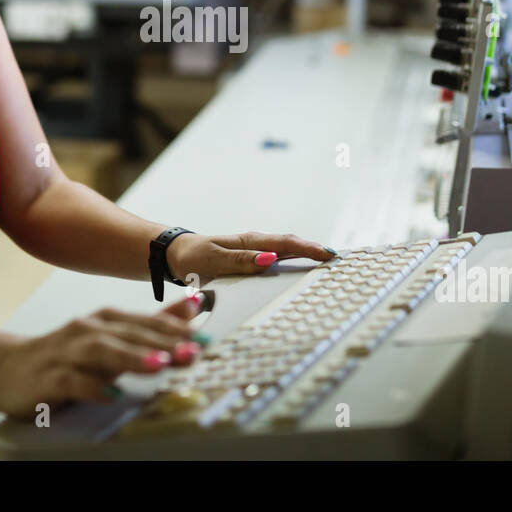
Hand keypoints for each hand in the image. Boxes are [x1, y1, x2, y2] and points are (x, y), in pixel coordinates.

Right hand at [0, 293, 208, 418]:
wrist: (5, 368)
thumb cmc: (65, 355)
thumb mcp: (111, 338)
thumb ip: (151, 325)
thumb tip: (193, 307)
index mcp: (105, 320)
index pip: (146, 322)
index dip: (178, 329)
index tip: (208, 338)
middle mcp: (87, 330)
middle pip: (129, 334)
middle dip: (163, 342)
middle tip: (193, 352)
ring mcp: (66, 351)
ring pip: (102, 351)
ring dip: (133, 357)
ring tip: (160, 364)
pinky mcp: (47, 377)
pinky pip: (72, 381)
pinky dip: (92, 386)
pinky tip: (112, 394)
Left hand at [165, 231, 335, 291]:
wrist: (175, 255)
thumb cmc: (193, 258)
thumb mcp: (214, 261)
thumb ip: (241, 262)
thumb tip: (270, 260)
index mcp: (250, 242)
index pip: (285, 244)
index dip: (308, 249)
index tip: (328, 254)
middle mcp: (255, 244)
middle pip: (291, 244)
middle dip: (314, 249)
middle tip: (337, 258)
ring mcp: (254, 251)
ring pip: (286, 250)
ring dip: (306, 254)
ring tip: (327, 262)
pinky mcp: (250, 259)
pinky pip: (278, 258)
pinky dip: (293, 260)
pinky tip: (300, 269)